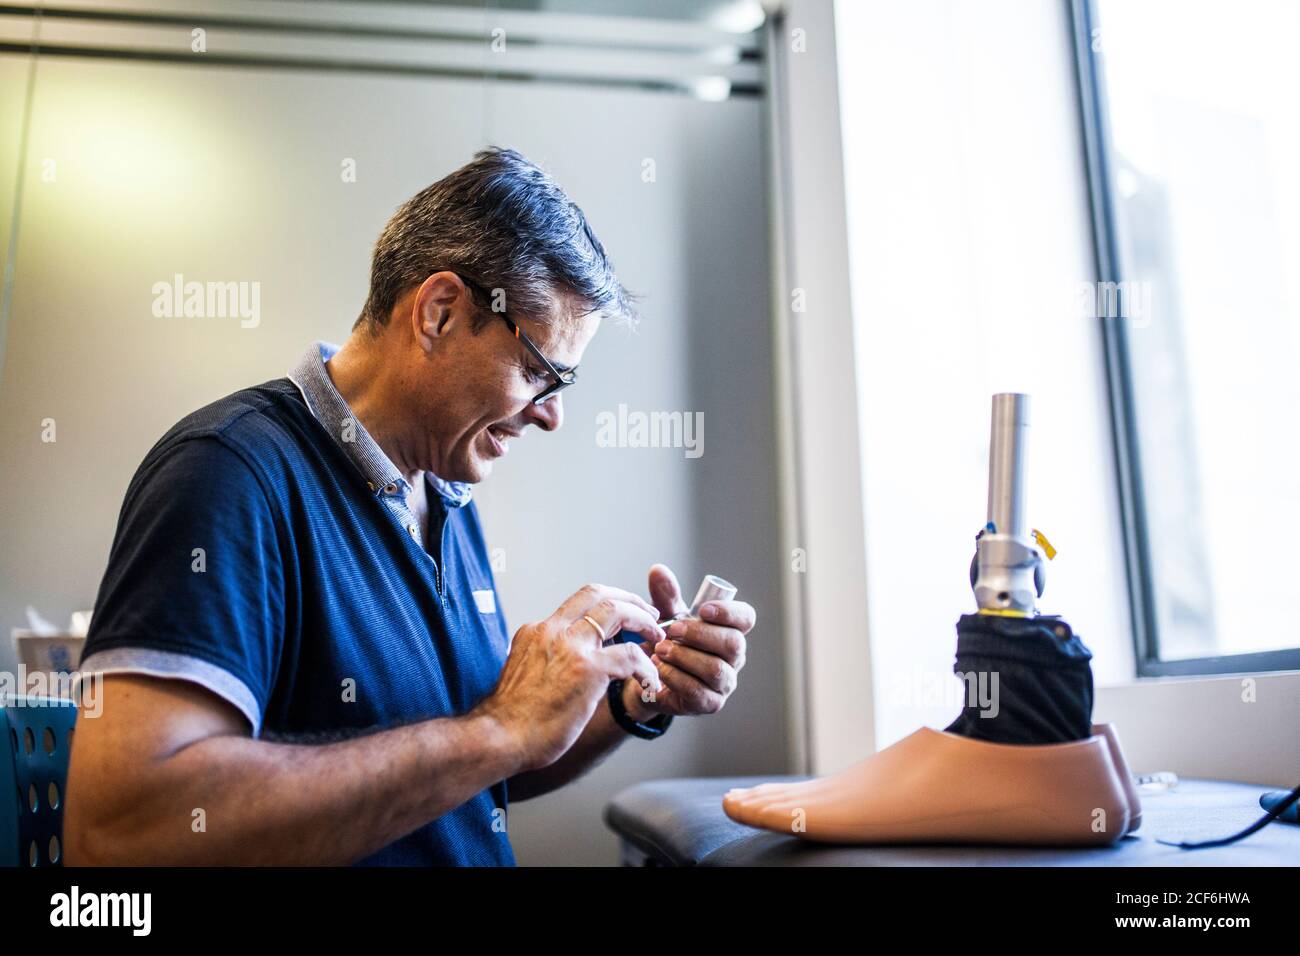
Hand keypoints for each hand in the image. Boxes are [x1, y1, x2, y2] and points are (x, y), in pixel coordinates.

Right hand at [476, 584, 665, 770]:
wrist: (496, 737)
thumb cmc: (509, 720)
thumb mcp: (523, 674)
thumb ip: (543, 662)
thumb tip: (560, 671)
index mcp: (536, 631)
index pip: (576, 603)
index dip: (605, 602)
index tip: (621, 614)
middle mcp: (552, 630)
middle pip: (597, 594)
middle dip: (628, 599)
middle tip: (649, 613)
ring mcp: (570, 646)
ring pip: (616, 612)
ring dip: (643, 620)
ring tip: (657, 636)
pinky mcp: (588, 669)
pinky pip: (630, 656)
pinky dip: (646, 665)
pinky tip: (650, 679)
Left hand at [620, 565, 753, 720]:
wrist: (649, 676)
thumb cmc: (669, 641)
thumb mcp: (666, 615)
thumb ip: (665, 595)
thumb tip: (657, 570)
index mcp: (729, 630)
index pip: (746, 618)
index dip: (729, 612)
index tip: (702, 610)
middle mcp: (733, 657)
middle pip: (733, 643)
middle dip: (700, 635)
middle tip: (670, 630)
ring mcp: (725, 682)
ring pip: (716, 669)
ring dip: (685, 657)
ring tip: (659, 650)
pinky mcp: (710, 703)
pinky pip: (698, 692)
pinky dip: (675, 678)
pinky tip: (658, 668)